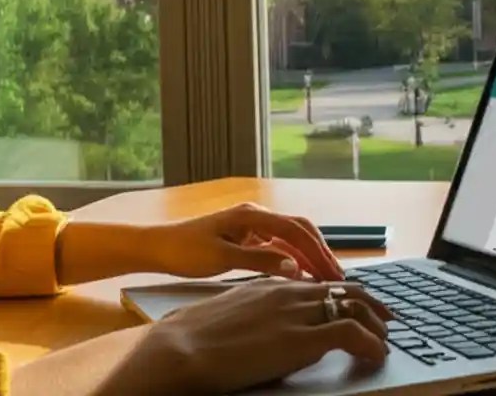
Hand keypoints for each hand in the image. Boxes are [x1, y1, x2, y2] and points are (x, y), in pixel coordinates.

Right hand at [119, 280, 393, 393]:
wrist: (182, 349)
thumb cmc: (192, 338)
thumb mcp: (228, 315)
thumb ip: (251, 315)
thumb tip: (258, 330)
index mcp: (270, 285)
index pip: (318, 282)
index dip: (344, 293)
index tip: (357, 307)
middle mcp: (288, 291)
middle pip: (344, 289)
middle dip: (371, 304)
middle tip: (386, 319)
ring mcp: (297, 312)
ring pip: (355, 306)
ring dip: (376, 324)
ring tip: (384, 341)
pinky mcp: (303, 338)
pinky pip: (352, 333)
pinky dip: (372, 343)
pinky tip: (376, 355)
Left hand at [149, 202, 343, 280]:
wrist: (157, 247)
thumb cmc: (184, 251)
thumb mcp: (222, 258)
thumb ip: (260, 259)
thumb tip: (296, 266)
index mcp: (252, 215)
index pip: (296, 230)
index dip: (318, 252)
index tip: (333, 275)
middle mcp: (256, 216)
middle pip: (300, 230)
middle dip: (321, 252)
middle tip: (338, 278)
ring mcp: (252, 226)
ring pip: (291, 238)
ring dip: (310, 256)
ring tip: (327, 279)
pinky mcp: (246, 238)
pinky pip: (279, 245)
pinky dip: (294, 259)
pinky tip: (301, 276)